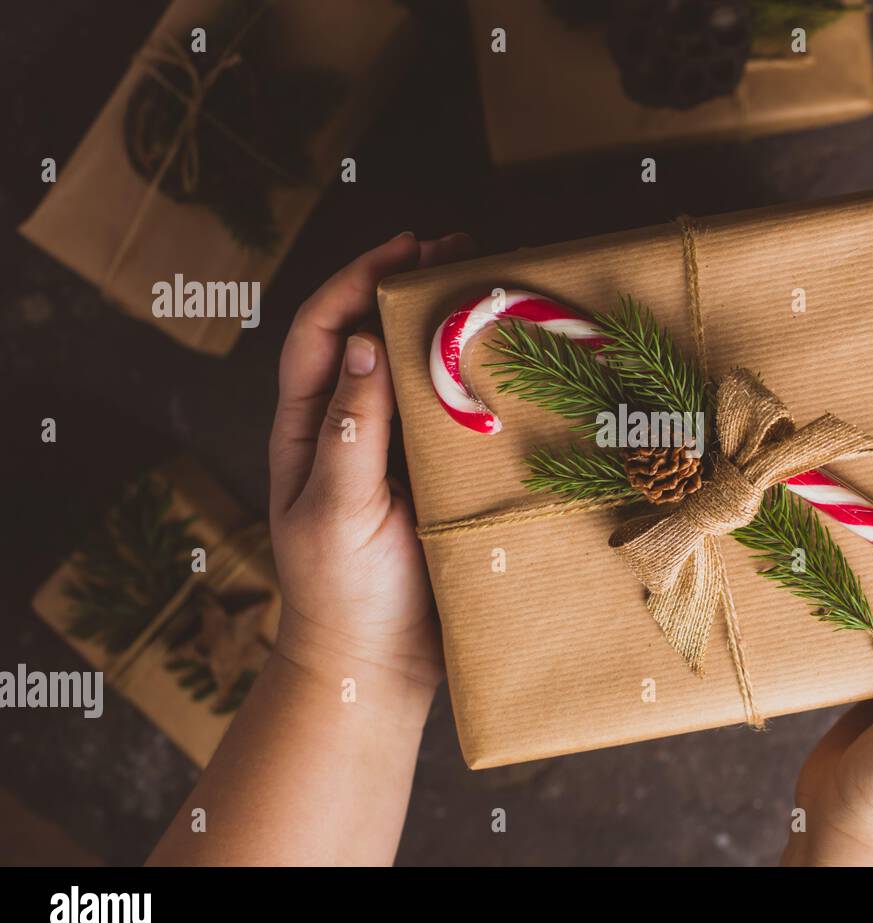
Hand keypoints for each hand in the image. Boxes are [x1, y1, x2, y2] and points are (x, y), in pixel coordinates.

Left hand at [268, 231, 473, 725]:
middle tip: (456, 248)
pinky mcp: (429, 477)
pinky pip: (447, 415)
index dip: (355, 282)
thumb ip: (349, 431)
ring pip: (411, 369)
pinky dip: (471, 379)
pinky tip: (504, 363)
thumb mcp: (337, 511)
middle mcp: (346, 428)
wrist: (375, 664)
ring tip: (485, 285)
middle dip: (404, 285)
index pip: (321, 333)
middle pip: (368, 335)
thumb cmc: (342, 593)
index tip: (403, 249)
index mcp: (308, 428)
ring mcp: (390, 451)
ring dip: (442, 325)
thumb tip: (364, 343)